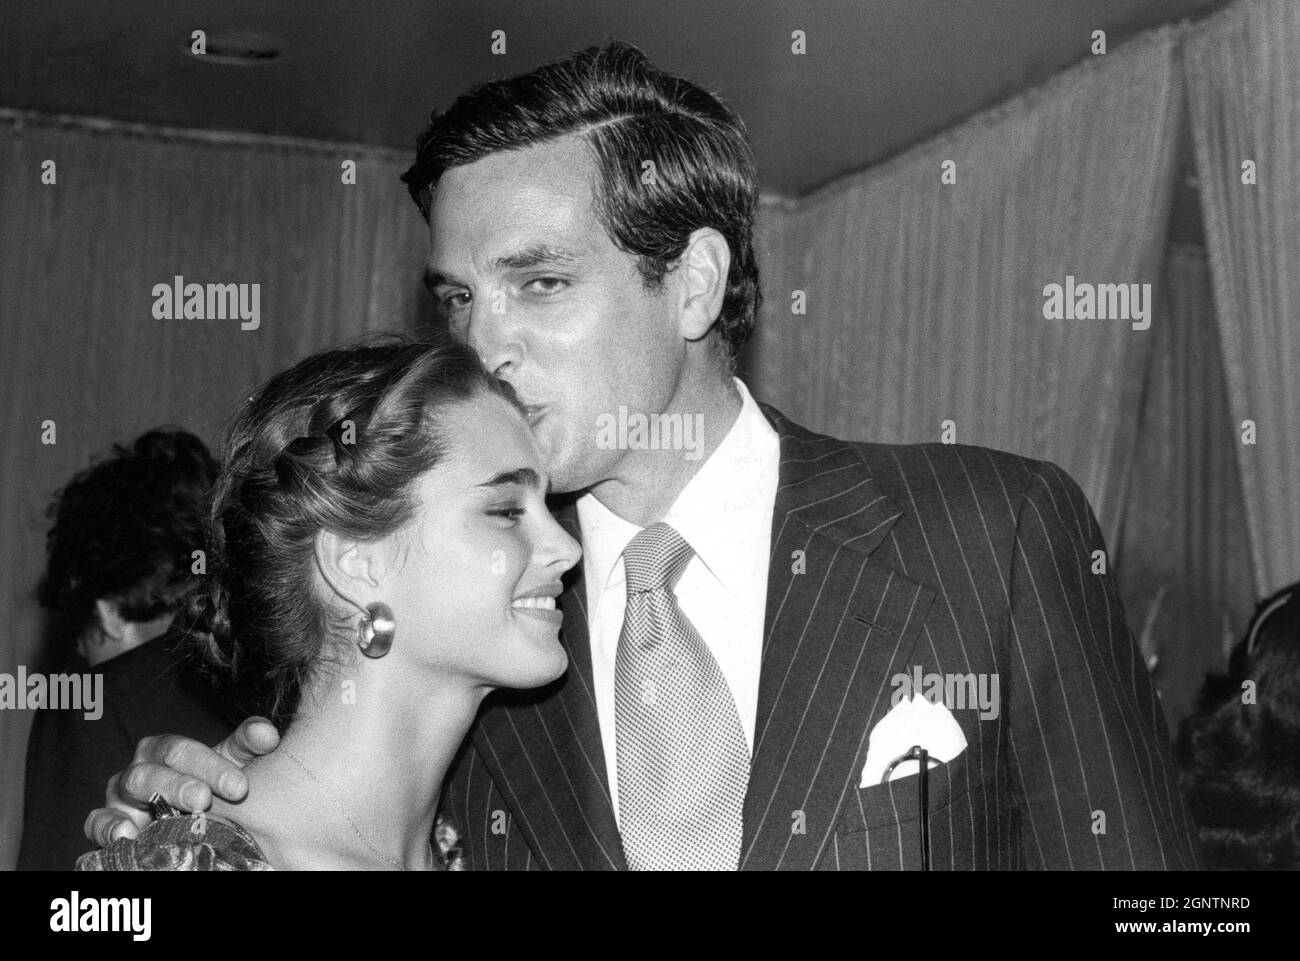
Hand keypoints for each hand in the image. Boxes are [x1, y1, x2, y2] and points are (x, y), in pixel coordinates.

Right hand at [84, 717, 279, 846]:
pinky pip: (97, 821)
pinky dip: (107, 826)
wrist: (186, 823)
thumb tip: (268, 733)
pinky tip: (127, 834)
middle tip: (205, 800)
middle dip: (179, 784)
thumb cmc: (209, 788)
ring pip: (127, 789)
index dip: (210, 765)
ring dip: (149, 800)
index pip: (182, 750)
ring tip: (174, 815)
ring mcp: (120, 798)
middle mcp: (140, 769)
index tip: (239, 787)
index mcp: (166, 751)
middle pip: (152, 770)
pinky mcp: (107, 824)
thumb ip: (247, 746)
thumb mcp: (229, 766)